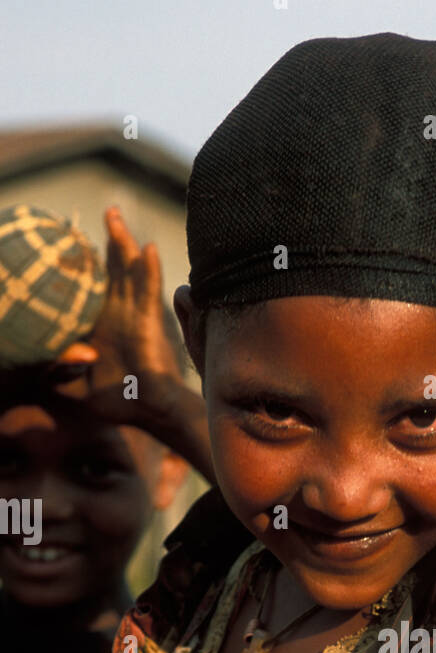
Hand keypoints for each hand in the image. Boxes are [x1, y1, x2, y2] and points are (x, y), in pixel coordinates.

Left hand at [51, 206, 184, 427]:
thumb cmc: (118, 402)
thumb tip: (39, 362)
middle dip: (111, 239)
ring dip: (124, 241)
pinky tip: (149, 248)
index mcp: (105, 324)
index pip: (96, 285)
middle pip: (116, 268)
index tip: (74, 239)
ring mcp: (135, 314)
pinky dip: (149, 270)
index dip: (88, 263)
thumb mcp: (76, 387)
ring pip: (129, 269)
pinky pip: (148, 290)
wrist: (148, 412)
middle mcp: (121, 313)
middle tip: (108, 210)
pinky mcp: (148, 322)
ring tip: (114, 214)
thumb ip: (58, 373)